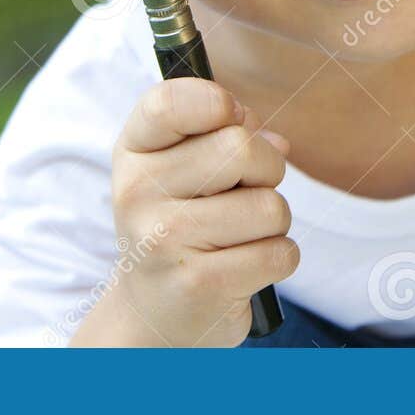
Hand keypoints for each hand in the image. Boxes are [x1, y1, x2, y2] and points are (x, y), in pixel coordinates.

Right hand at [73, 77, 298, 347]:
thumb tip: (277, 143)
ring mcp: (164, 240)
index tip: (230, 119)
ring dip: (274, 222)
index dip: (217, 102)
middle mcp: (138, 192)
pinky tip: (244, 266)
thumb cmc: (180, 223)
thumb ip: (223, 134)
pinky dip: (278, 258)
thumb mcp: (181, 168)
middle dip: (266, 168)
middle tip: (246, 191)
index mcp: (134, 150)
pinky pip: (280, 253)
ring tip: (239, 235)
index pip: (169, 102)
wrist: (153, 312)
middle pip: (241, 148)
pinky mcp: (199, 285)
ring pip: (270, 206)